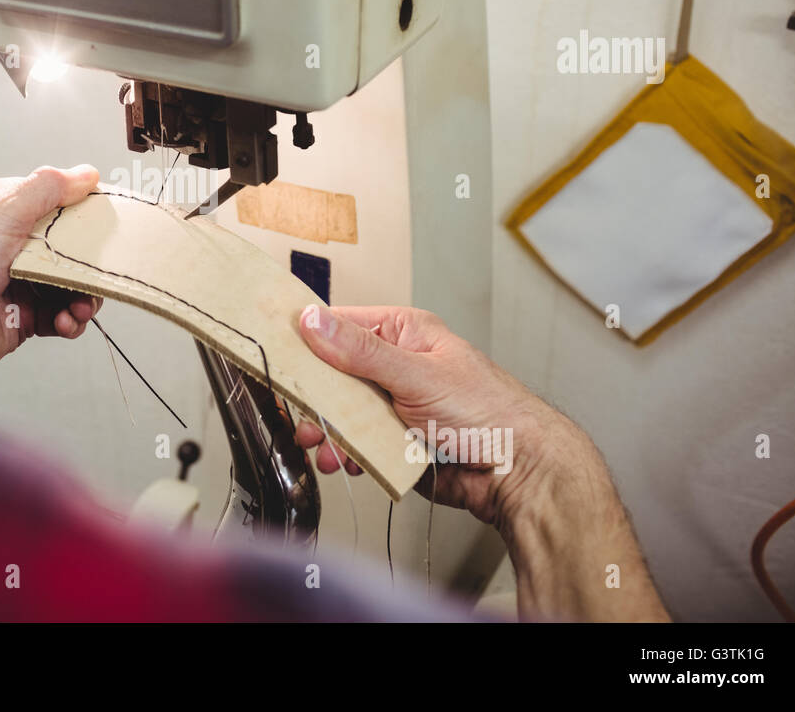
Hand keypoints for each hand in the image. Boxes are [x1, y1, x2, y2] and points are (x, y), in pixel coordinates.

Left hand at [0, 165, 103, 389]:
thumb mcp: (3, 214)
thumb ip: (47, 189)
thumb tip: (86, 173)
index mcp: (8, 210)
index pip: (60, 204)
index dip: (88, 216)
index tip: (112, 229)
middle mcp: (13, 244)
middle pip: (72, 249)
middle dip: (90, 265)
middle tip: (97, 277)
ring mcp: (18, 282)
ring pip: (70, 285)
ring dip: (83, 298)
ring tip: (79, 308)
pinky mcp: (22, 317)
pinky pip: (60, 316)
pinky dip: (70, 321)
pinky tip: (65, 323)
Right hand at [296, 304, 571, 528]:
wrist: (518, 472)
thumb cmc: (489, 412)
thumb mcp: (416, 374)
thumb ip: (360, 351)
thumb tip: (314, 321)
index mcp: (403, 334)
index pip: (340, 325)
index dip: (306, 338)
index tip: (277, 353)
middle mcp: (395, 365)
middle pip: (334, 374)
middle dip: (315, 397)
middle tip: (299, 413)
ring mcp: (394, 404)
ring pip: (342, 412)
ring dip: (328, 430)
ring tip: (321, 446)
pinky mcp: (394, 440)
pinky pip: (357, 442)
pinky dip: (347, 453)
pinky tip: (346, 462)